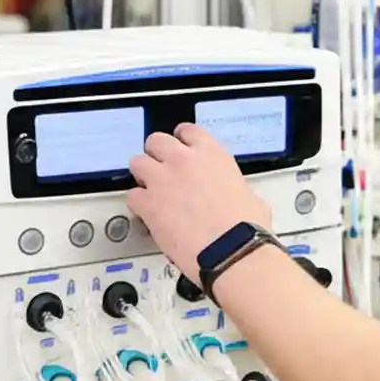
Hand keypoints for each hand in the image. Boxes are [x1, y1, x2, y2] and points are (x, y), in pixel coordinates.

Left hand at [126, 123, 272, 281]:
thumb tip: (232, 195)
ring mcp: (162, 180)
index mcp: (212, 154)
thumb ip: (231, 185)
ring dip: (143, 175)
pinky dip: (138, 204)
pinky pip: (132, 195)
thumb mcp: (248, 194)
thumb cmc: (245, 226)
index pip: (187, 131)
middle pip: (156, 141)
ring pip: (137, 162)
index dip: (181, 140)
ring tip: (151, 190)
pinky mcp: (148, 203)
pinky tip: (148, 213)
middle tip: (163, 170)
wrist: (232, 249)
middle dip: (157, 155)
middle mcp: (183, 160)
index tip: (180, 148)